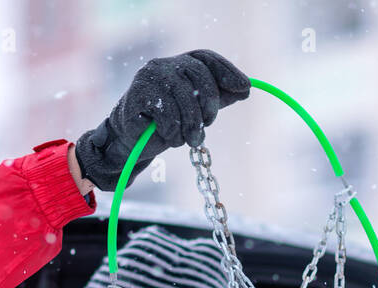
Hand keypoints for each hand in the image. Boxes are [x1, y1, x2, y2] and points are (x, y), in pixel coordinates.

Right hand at [74, 49, 250, 191]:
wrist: (132, 139)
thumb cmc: (166, 123)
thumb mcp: (196, 110)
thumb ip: (218, 98)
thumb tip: (246, 89)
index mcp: (180, 64)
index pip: (207, 59)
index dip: (228, 72)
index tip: (245, 89)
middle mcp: (165, 64)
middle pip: (200, 78)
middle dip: (209, 108)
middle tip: (205, 128)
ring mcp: (150, 76)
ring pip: (184, 101)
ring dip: (189, 127)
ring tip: (184, 139)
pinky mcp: (138, 93)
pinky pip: (167, 115)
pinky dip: (171, 132)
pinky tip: (166, 136)